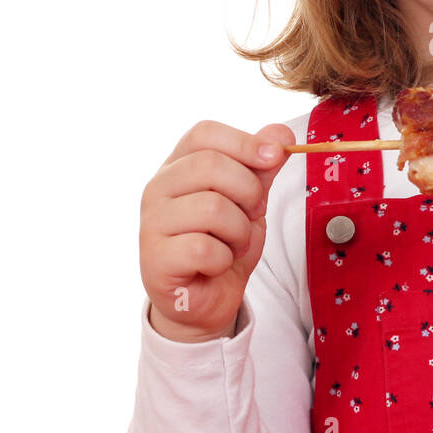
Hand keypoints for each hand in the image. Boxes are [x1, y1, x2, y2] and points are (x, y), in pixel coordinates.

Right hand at [140, 120, 295, 340]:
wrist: (207, 298)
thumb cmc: (224, 243)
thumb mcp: (251, 199)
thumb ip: (262, 167)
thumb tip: (280, 134)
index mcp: (179, 165)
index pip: (204, 134)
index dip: (244, 142)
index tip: (275, 157)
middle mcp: (158, 188)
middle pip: (210, 166)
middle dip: (249, 191)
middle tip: (254, 213)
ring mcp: (152, 222)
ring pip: (211, 208)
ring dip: (239, 231)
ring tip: (233, 244)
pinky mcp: (155, 259)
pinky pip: (203, 249)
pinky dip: (222, 259)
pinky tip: (214, 265)